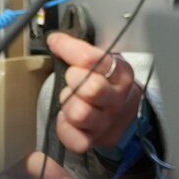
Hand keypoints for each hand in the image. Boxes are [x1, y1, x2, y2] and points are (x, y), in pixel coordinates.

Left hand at [45, 31, 143, 154]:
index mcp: (120, 74)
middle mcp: (115, 100)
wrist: (123, 113)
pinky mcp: (93, 139)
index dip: (69, 48)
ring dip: (68, 103)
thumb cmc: (108, 82)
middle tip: (72, 76)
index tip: (57, 43)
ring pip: (80, 114)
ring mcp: (104, 122)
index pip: (93, 59)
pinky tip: (66, 117)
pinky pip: (74, 139)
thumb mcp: (105, 60)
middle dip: (74, 78)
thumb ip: (83, 50)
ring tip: (70, 97)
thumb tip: (56, 39)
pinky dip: (65, 128)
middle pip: (92, 88)